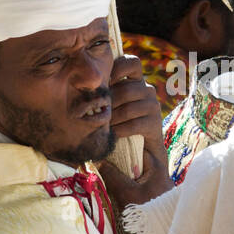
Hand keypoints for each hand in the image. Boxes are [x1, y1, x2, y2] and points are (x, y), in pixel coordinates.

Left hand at [97, 55, 172, 207]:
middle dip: (111, 100)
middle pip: (127, 85)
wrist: (139, 172)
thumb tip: (76, 84)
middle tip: (99, 115)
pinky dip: (122, 130)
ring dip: (114, 117)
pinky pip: (136, 122)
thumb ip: (98, 99)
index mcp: (132, 85)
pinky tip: (115, 138)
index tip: (104, 79)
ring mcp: (152, 108)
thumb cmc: (113, 140)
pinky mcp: (156, 125)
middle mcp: (145, 92)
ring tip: (106, 129)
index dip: (118, 65)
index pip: (130, 62)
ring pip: (130, 103)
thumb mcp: (103, 116)